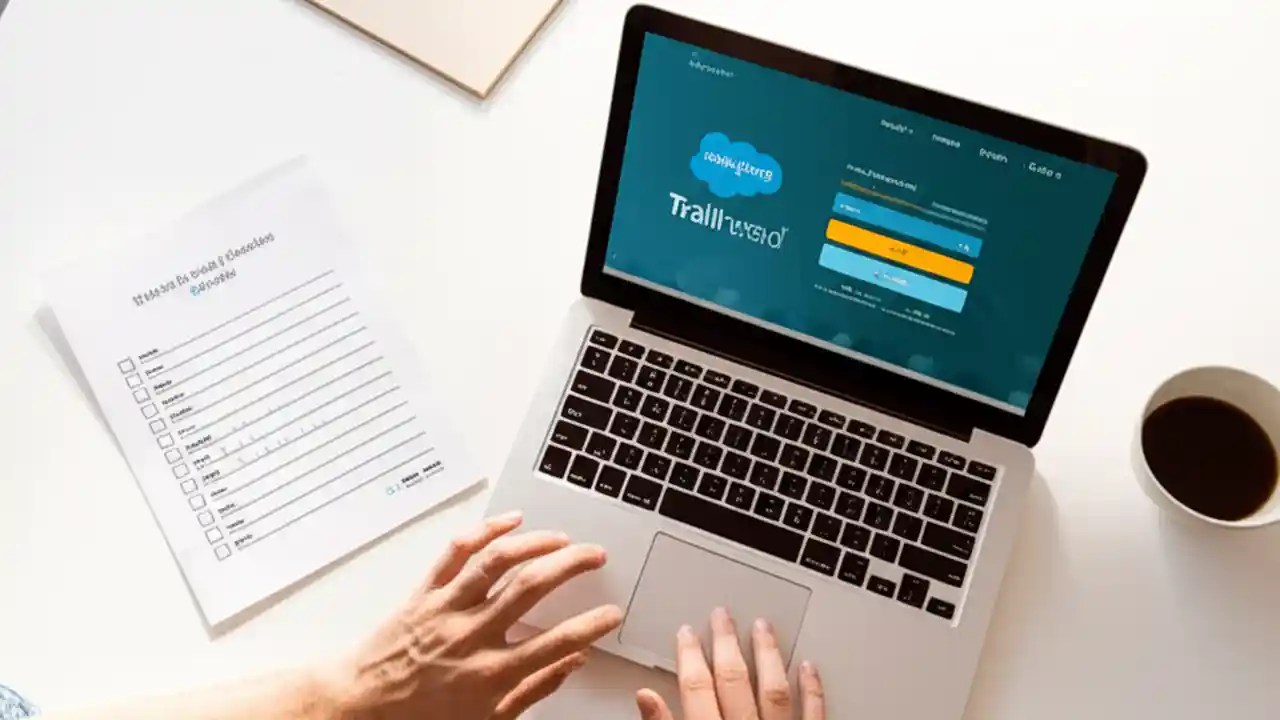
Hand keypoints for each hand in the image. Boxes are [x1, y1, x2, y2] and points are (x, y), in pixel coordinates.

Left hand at [325, 511, 622, 719]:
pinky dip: (485, 531)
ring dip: (534, 543)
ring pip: (495, 562)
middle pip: (531, 588)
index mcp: (490, 674)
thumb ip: (533, 690)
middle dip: (572, 565)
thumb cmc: (421, 717)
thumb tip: (572, 664)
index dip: (592, 626)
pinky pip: (455, 553)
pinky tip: (510, 522)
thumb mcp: (487, 719)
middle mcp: (470, 636)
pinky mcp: (424, 593)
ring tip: (561, 538)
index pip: (556, 644)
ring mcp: (446, 609)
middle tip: (596, 555)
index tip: (612, 613)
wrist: (360, 706)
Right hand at [634, 608, 825, 719]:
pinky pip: (812, 715)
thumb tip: (644, 697)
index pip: (696, 688)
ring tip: (763, 626)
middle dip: (726, 642)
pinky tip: (809, 666)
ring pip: (773, 690)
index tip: (686, 633)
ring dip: (767, 654)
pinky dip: (811, 690)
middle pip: (734, 679)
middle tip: (722, 614)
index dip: (690, 656)